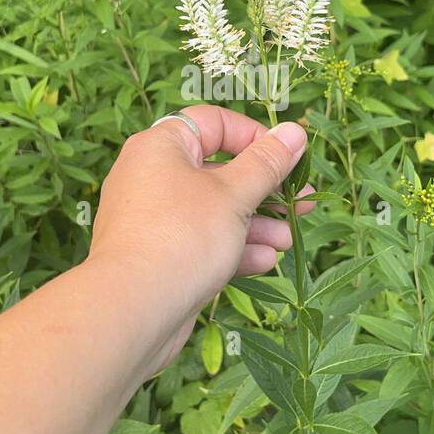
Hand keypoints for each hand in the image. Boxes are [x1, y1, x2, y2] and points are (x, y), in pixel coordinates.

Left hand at [86, 105, 313, 378]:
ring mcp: (152, 219)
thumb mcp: (234, 194)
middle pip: (217, 171)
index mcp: (161, 147)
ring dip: (254, 224)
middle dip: (263, 190)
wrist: (132, 310)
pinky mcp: (157, 256)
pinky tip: (265, 262)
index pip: (212, 124)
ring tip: (286, 241)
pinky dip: (231, 249)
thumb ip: (267, 163)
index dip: (253, 136)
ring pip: (212, 211)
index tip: (286, 158)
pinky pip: (199, 242)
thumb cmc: (182, 236)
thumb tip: (295, 130)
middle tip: (301, 203)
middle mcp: (151, 176)